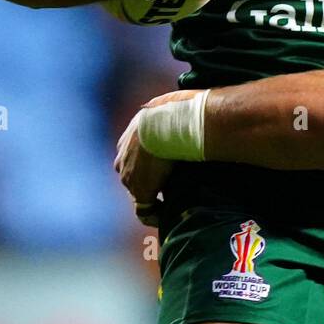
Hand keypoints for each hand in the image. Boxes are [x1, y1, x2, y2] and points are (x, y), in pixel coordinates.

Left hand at [114, 96, 182, 223]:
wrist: (167, 124)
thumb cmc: (176, 112)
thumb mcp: (174, 107)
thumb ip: (179, 112)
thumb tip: (200, 106)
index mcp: (130, 136)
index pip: (135, 155)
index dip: (149, 164)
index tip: (164, 169)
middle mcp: (123, 156)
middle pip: (132, 173)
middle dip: (147, 180)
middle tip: (168, 187)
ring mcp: (128, 174)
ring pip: (137, 190)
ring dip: (151, 195)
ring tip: (169, 203)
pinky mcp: (139, 190)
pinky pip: (143, 210)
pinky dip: (154, 215)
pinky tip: (166, 217)